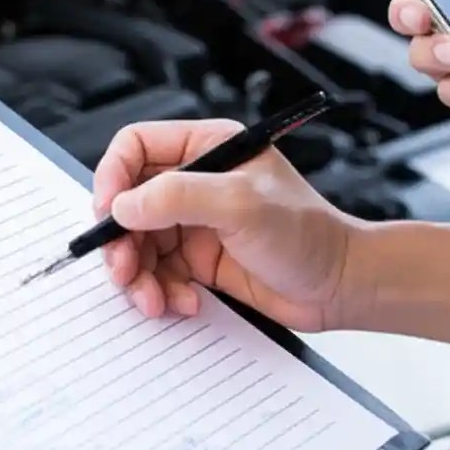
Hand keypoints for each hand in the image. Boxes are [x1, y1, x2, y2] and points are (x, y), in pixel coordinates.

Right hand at [92, 119, 366, 331]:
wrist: (340, 286)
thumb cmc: (308, 235)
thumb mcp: (241, 206)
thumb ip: (178, 197)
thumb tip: (124, 204)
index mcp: (208, 147)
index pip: (137, 147)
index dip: (114, 177)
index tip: (109, 214)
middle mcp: (197, 181)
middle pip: (129, 202)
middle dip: (121, 240)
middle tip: (124, 271)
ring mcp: (195, 222)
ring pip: (138, 243)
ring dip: (138, 275)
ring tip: (153, 299)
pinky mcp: (198, 259)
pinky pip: (158, 273)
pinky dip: (161, 291)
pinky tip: (184, 303)